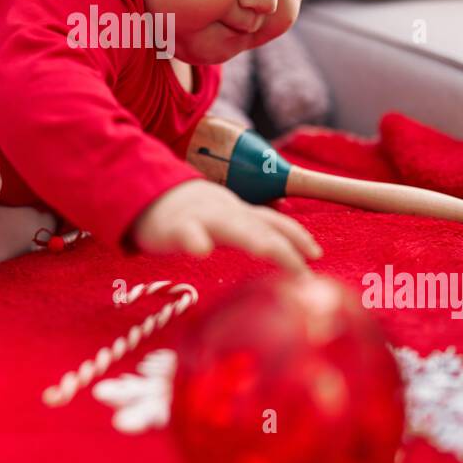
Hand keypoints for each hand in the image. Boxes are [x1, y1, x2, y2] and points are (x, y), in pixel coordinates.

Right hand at [129, 179, 322, 272]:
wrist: (145, 192)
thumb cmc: (189, 211)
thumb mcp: (226, 216)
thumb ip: (253, 226)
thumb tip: (287, 242)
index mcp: (239, 212)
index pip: (274, 222)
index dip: (296, 236)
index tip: (317, 254)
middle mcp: (226, 212)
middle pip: (259, 227)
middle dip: (283, 246)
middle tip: (303, 271)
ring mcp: (200, 217)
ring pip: (229, 226)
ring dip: (251, 238)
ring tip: (271, 253)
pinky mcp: (172, 226)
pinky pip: (184, 233)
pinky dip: (194, 240)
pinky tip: (201, 251)